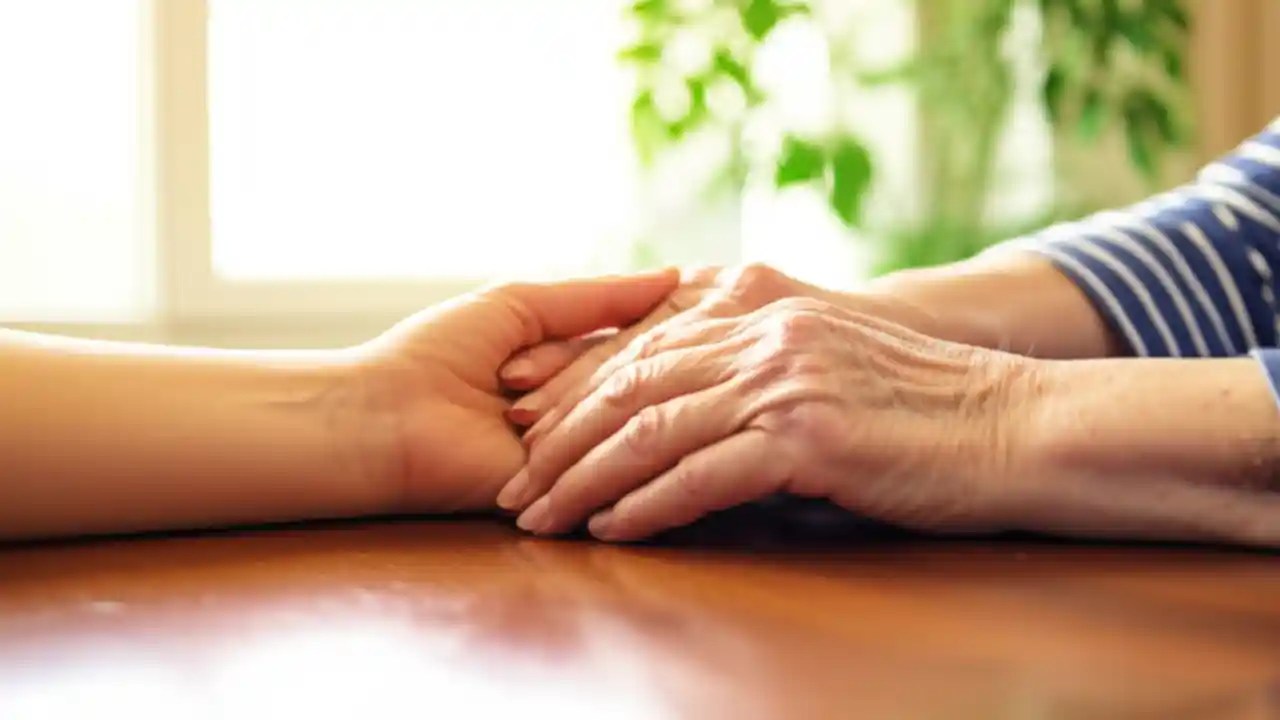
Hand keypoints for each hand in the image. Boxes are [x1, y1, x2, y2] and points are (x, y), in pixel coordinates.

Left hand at [353, 270, 677, 512]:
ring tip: (619, 384)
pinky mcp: (562, 491)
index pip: (626, 342)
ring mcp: (567, 450)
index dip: (651, 326)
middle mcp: (567, 404)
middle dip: (638, 362)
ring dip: (616, 400)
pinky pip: (605, 466)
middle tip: (669, 350)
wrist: (384, 421)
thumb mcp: (519, 306)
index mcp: (556, 359)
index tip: (687, 309)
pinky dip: (608, 442)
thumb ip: (594, 297)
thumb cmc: (434, 355)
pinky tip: (635, 418)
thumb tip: (673, 276)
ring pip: (622, 420)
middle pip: (630, 382)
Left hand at [504, 297, 1034, 540]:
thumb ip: (759, 362)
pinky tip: (614, 529)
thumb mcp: (832, 361)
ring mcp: (786, 380)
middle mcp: (765, 332)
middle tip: (515, 484)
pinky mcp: (809, 436)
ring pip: (652, 429)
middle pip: (629, 384)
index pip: (640, 345)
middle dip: (558, 438)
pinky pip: (703, 474)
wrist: (1017, 427)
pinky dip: (649, 505)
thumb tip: (688, 405)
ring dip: (585, 479)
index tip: (524, 428)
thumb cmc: (924, 409)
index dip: (572, 388)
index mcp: (764, 305)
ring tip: (542, 517)